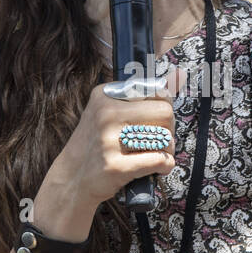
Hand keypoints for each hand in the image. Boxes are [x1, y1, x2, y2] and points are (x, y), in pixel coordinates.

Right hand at [50, 65, 185, 213]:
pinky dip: (166, 165)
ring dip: (168, 149)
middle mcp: (106, 114)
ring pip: (165, 138)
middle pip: (165, 113)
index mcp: (106, 94)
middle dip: (169, 128)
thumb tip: (181, 74)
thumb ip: (142, 94)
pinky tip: (159, 167)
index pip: (157, 91)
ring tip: (158, 154)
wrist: (70, 178)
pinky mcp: (116, 166)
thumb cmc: (97, 143)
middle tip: (160, 139)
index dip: (163, 108)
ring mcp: (109, 140)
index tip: (156, 120)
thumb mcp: (109, 111)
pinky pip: (159, 160)